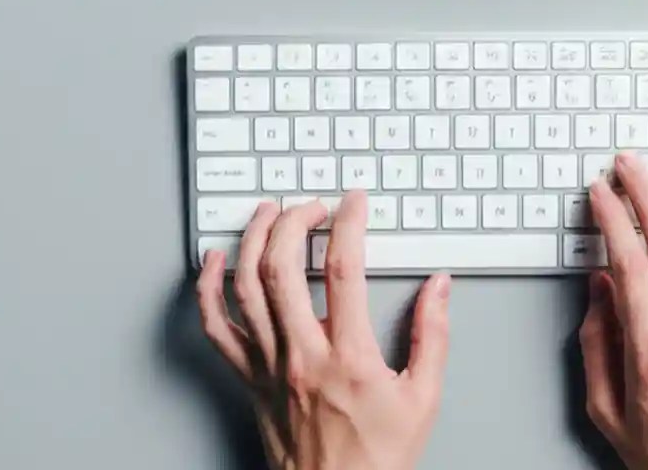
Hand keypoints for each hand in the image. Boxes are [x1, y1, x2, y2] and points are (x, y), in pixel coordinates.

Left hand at [196, 191, 450, 469]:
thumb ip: (433, 336)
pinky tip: (216, 262)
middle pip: (282, 270)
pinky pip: (216, 328)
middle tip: (311, 206)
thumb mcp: (424, 398)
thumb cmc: (376, 459)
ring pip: (246, 289)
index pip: (344, 271)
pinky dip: (209, 289)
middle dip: (294, 222)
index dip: (348, 225)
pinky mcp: (249, 380)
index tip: (354, 203)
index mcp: (350, 359)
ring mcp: (269, 368)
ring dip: (253, 241)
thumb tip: (438, 288)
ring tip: (267, 214)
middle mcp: (302, 358)